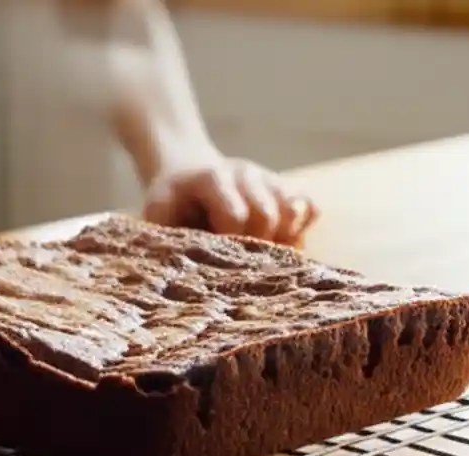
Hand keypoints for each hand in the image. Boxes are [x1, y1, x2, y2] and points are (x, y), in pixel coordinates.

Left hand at [143, 156, 318, 244]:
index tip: (217, 258)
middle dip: (255, 246)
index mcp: (212, 178)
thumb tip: (189, 270)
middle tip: (237, 261)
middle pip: (268, 217)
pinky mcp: (288, 188)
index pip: (235, 216)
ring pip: (294, 213)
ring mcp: (270, 179)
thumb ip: (171, 237)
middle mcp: (246, 173)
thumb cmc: (172, 205)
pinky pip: (310, 209)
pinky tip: (277, 241)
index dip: (228, 243)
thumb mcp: (158, 216)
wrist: (187, 173)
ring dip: (279, 241)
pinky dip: (299, 231)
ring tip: (256, 253)